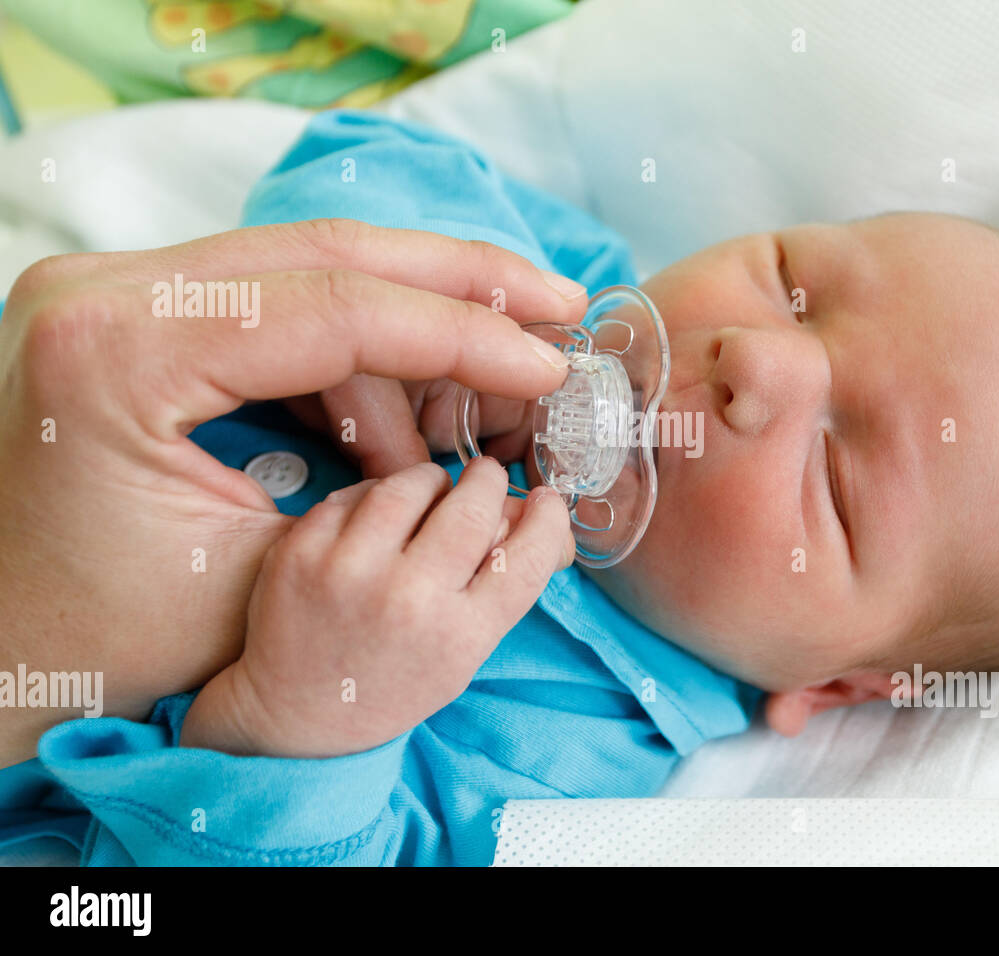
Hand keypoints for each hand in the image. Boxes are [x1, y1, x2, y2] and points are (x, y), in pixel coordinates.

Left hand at [0, 219, 584, 766]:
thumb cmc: (101, 640)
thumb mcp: (267, 576)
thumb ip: (382, 494)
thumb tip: (484, 442)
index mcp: (117, 350)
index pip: (336, 308)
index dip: (465, 335)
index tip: (550, 364)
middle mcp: (102, 289)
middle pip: (328, 251)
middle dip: (460, 283)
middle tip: (557, 304)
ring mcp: (108, 290)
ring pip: (308, 274)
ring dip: (405, 341)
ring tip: (474, 420)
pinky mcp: (128, 313)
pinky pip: (272, 309)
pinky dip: (351, 357)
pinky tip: (401, 418)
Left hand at [181, 459, 573, 756]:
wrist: (294, 714)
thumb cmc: (390, 685)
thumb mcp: (459, 657)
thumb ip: (496, 592)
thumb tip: (530, 514)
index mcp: (459, 636)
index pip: (528, 556)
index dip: (548, 519)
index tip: (547, 502)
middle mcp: (409, 601)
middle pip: (473, 507)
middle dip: (487, 482)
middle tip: (485, 479)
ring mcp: (350, 572)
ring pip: (411, 485)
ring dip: (430, 481)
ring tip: (431, 491)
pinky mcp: (302, 551)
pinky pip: (356, 494)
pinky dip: (375, 496)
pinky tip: (377, 514)